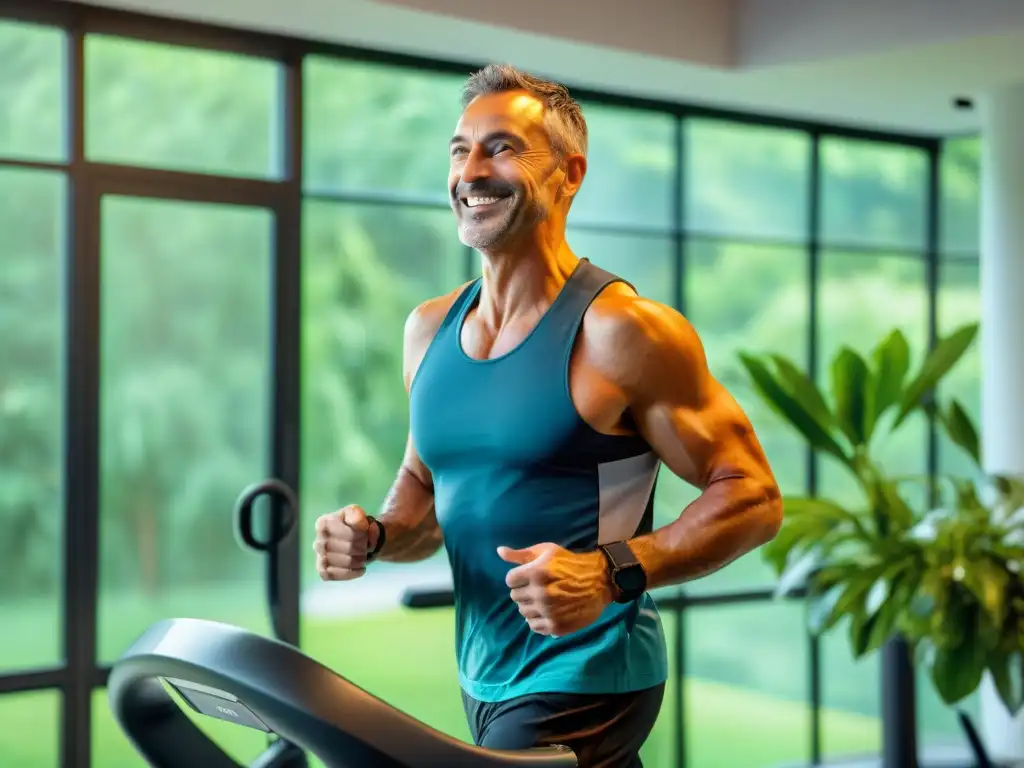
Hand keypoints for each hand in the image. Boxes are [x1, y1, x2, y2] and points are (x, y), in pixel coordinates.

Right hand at [313, 505, 380, 580]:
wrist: (355, 540)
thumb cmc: (354, 525)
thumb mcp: (357, 514)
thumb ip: (357, 515)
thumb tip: (358, 523)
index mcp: (323, 524)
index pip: (350, 534)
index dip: (363, 536)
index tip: (366, 534)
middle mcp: (318, 541)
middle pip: (349, 549)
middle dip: (363, 548)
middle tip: (367, 547)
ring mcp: (319, 557)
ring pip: (345, 563)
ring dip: (360, 561)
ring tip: (364, 557)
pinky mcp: (322, 570)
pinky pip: (336, 575)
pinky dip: (351, 573)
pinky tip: (361, 569)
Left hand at [497, 543, 613, 636]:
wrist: (599, 581)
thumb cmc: (570, 563)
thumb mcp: (547, 551)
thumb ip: (521, 554)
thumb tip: (499, 551)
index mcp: (535, 573)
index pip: (510, 580)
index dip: (518, 577)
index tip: (528, 576)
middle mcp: (539, 593)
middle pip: (515, 597)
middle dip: (523, 591)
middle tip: (537, 588)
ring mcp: (547, 611)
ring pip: (523, 612)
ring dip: (529, 606)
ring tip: (542, 599)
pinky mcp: (556, 626)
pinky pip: (534, 626)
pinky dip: (537, 620)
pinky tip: (546, 612)